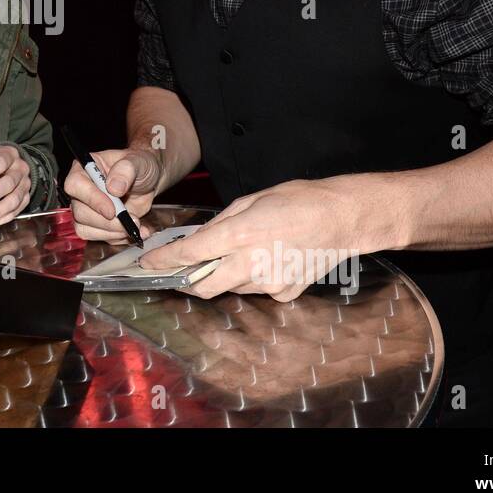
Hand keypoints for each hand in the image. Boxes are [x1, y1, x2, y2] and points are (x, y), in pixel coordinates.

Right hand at [64, 147, 160, 242]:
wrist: (150, 182)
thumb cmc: (140, 166)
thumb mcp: (138, 161)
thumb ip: (126, 170)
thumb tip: (113, 187)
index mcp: (85, 169)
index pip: (75, 186)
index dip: (91, 200)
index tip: (112, 210)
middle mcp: (82, 190)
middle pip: (79, 212)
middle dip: (106, 222)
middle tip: (131, 219)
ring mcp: (87, 209)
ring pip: (86, 229)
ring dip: (112, 232)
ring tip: (135, 225)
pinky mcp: (96, 225)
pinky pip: (100, 238)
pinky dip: (119, 238)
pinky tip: (136, 230)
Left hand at [138, 173, 398, 301]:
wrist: (344, 219)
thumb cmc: (300, 200)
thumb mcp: (253, 199)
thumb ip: (223, 221)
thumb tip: (201, 236)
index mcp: (239, 235)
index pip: (189, 254)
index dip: (163, 261)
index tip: (147, 264)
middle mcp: (250, 265)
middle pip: (203, 286)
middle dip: (185, 280)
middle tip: (177, 271)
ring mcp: (269, 283)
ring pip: (231, 288)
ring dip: (222, 276)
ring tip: (236, 254)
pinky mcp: (285, 293)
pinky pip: (257, 290)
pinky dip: (252, 278)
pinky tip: (267, 259)